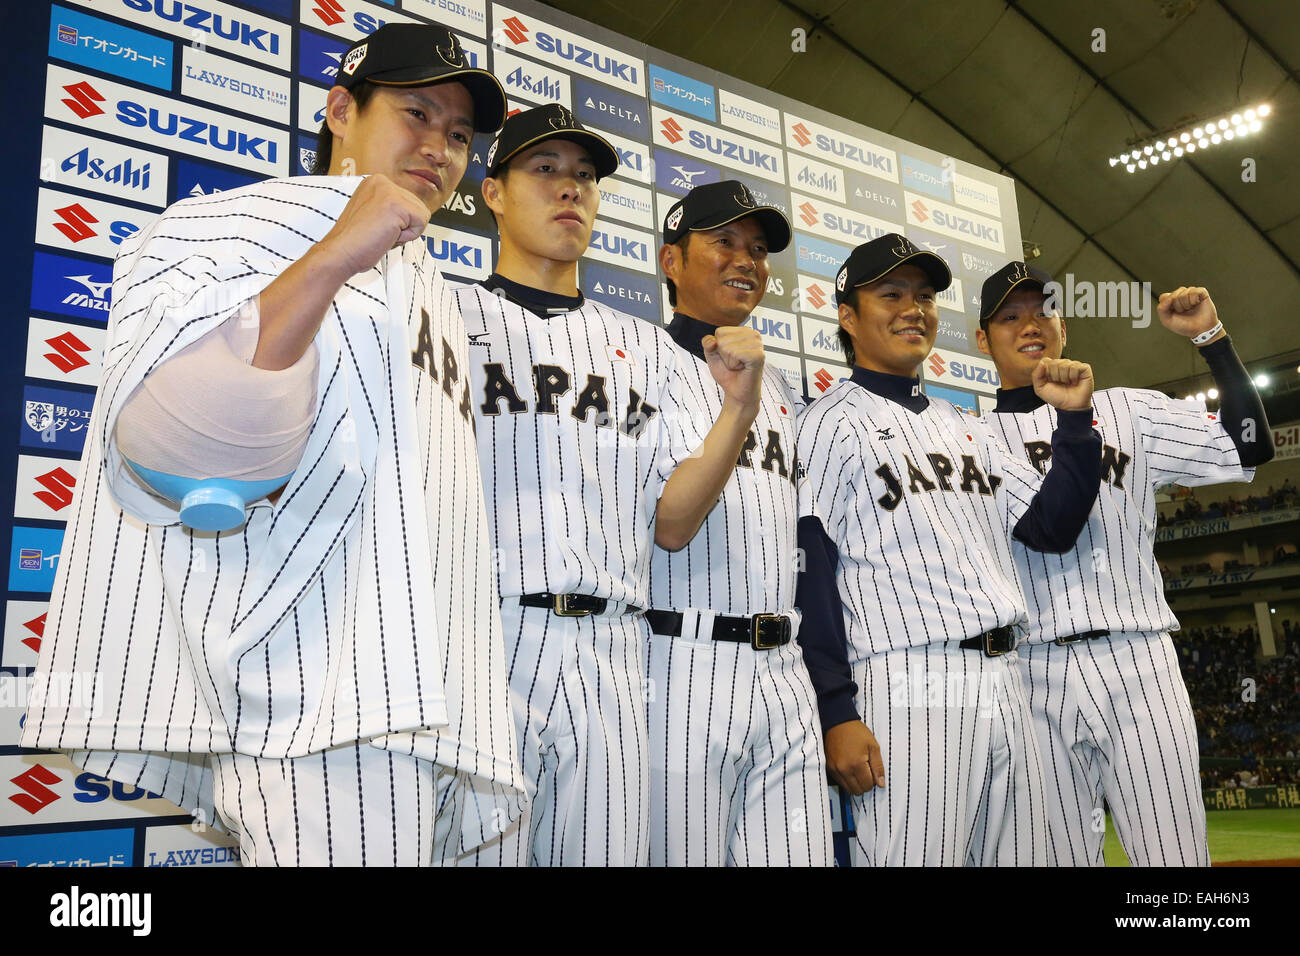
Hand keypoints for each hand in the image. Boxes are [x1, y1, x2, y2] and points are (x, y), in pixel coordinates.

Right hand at [314, 174, 431, 279]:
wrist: (341, 252)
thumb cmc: (355, 241)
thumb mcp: (374, 213)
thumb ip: (391, 208)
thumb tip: (411, 214)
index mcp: (376, 182)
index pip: (409, 202)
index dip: (399, 222)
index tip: (377, 226)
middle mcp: (382, 182)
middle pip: (418, 207)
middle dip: (404, 226)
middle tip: (380, 232)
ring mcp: (389, 191)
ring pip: (421, 215)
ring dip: (406, 232)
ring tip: (383, 233)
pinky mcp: (397, 205)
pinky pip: (422, 223)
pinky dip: (408, 236)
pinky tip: (387, 235)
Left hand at [703, 325, 763, 412]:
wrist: (737, 392)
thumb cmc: (728, 373)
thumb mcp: (712, 355)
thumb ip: (707, 343)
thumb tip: (712, 341)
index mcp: (744, 331)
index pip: (720, 332)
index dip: (718, 347)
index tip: (728, 357)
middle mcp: (753, 334)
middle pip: (722, 340)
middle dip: (723, 355)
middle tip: (734, 363)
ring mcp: (758, 344)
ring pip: (728, 347)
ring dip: (729, 361)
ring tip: (738, 366)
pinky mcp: (758, 355)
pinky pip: (735, 354)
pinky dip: (734, 364)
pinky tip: (742, 368)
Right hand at [824, 720, 884, 795]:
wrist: (838, 722)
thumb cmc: (856, 732)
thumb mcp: (873, 746)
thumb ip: (878, 766)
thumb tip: (881, 784)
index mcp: (856, 764)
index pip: (867, 785)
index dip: (873, 781)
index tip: (873, 771)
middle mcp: (844, 769)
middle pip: (857, 790)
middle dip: (865, 784)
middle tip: (867, 771)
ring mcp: (835, 769)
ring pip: (848, 789)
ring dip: (856, 784)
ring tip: (858, 770)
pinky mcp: (829, 768)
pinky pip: (840, 782)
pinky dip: (847, 780)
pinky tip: (850, 769)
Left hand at [1032, 356, 1093, 410]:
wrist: (1070, 406)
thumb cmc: (1057, 397)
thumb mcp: (1040, 389)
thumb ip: (1036, 375)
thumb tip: (1042, 362)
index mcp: (1052, 367)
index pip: (1045, 361)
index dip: (1046, 372)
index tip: (1050, 381)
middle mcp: (1063, 364)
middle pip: (1054, 362)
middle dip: (1055, 376)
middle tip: (1060, 383)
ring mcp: (1074, 365)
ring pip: (1065, 364)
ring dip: (1064, 378)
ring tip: (1068, 383)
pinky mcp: (1084, 368)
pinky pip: (1075, 366)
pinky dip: (1073, 376)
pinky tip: (1075, 382)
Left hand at [1158, 286, 1221, 339]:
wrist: (1201, 330)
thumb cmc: (1185, 326)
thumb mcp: (1167, 321)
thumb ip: (1161, 309)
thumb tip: (1168, 297)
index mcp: (1171, 301)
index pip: (1164, 296)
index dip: (1168, 305)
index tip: (1173, 312)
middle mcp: (1180, 295)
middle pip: (1174, 294)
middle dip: (1178, 306)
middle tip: (1184, 312)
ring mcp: (1191, 293)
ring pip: (1184, 292)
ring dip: (1187, 304)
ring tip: (1191, 309)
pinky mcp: (1201, 292)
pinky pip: (1194, 291)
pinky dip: (1194, 300)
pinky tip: (1197, 304)